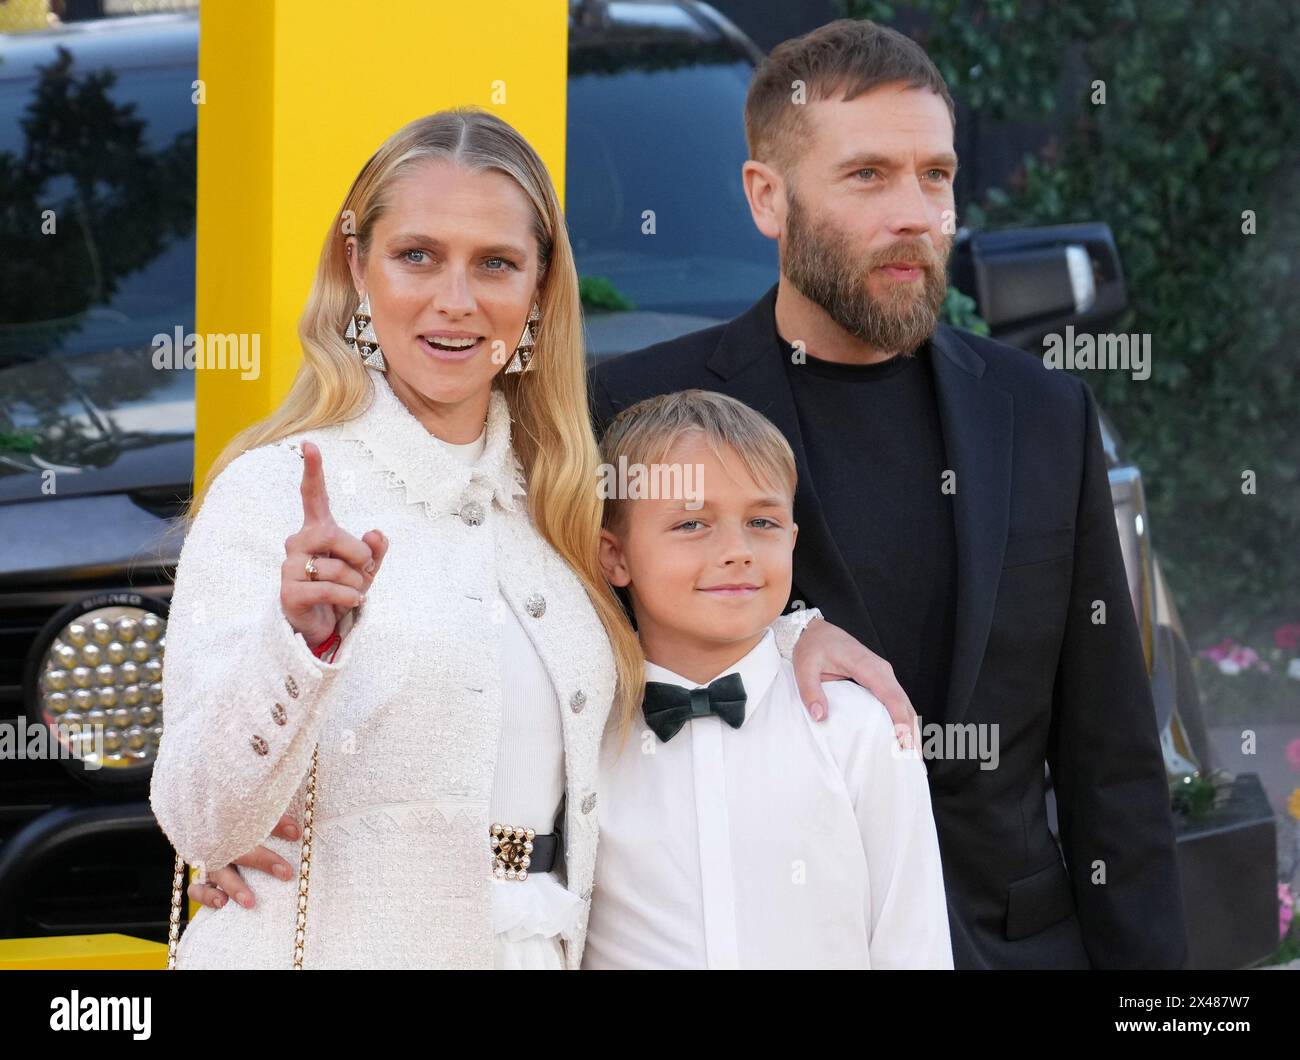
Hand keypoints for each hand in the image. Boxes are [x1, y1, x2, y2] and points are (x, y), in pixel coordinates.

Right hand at [187, 814, 300, 909]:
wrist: (208, 830)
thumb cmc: (243, 827)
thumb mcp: (259, 820)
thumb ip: (275, 823)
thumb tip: (296, 832)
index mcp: (234, 823)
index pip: (255, 821)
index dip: (277, 825)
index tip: (295, 833)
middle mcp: (221, 842)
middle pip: (241, 850)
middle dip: (263, 861)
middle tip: (286, 873)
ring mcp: (210, 861)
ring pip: (219, 872)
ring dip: (235, 886)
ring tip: (251, 901)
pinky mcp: (200, 879)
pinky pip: (197, 889)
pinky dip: (207, 896)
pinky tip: (222, 903)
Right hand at [280, 441, 388, 646]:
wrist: (322, 625)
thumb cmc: (343, 588)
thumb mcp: (366, 568)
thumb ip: (375, 550)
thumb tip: (377, 534)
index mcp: (317, 530)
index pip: (313, 496)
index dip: (313, 471)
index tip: (310, 446)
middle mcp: (298, 543)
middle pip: (333, 535)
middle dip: (358, 556)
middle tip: (363, 572)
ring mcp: (289, 567)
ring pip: (335, 568)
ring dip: (355, 583)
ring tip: (351, 592)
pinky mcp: (289, 592)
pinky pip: (329, 589)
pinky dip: (349, 598)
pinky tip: (351, 603)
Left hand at [791, 617, 917, 746]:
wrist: (813, 630)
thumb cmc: (812, 646)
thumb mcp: (805, 668)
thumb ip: (811, 692)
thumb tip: (820, 716)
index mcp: (868, 666)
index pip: (890, 695)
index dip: (899, 719)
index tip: (904, 741)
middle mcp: (882, 670)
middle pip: (904, 702)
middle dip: (910, 730)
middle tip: (914, 757)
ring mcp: (883, 674)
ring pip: (904, 702)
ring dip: (910, 726)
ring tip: (913, 754)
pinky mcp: (880, 679)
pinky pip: (896, 700)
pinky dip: (903, 718)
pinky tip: (904, 736)